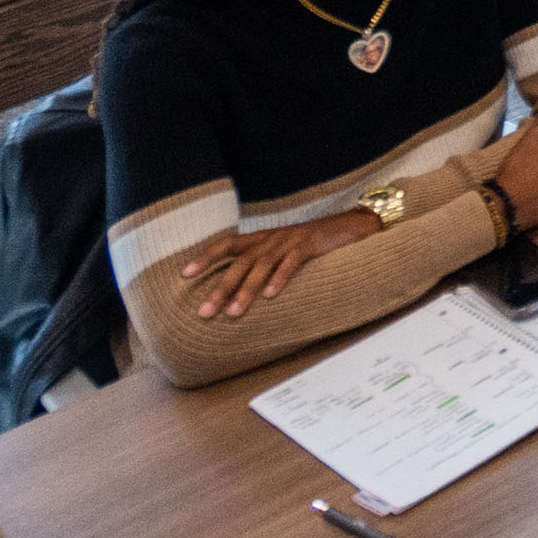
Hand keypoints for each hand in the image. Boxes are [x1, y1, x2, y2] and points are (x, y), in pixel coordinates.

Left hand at [175, 211, 378, 318]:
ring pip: (261, 266)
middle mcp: (270, 238)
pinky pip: (291, 263)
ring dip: (245, 290)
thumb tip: (241, 285)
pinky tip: (270, 295)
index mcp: (261, 239)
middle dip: (220, 288)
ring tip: (233, 313)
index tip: (184, 275)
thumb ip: (263, 261)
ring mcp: (289, 241)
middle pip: (238, 263)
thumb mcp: (283, 248)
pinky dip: (280, 278)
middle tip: (205, 312)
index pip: (225, 244)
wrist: (352, 225)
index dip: (205, 257)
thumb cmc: (314, 242)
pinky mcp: (309, 245)